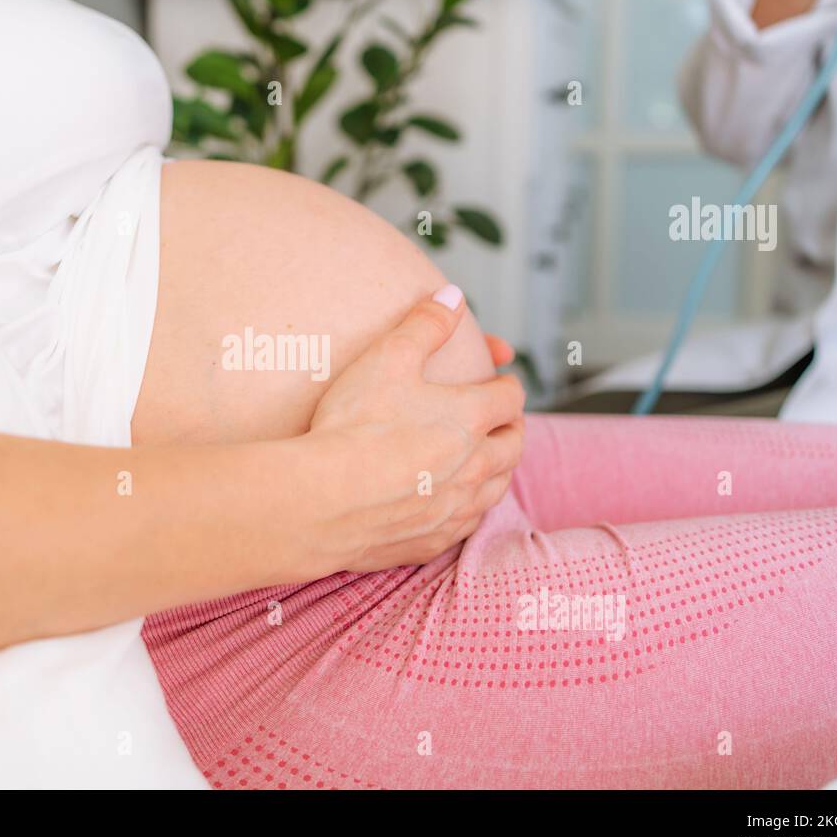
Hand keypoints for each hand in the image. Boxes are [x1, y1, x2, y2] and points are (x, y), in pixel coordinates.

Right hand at [299, 286, 524, 575]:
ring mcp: (455, 507)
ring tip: (488, 463)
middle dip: (512, 429)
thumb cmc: (354, 425)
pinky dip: (470, 510)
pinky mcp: (432, 540)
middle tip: (502, 422)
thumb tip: (453, 296)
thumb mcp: (388, 358)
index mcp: (470, 418)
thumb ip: (425, 324)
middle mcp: (474, 465)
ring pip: (497, 489)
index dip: (507, 387)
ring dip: (498, 472)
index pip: (509, 399)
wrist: (323, 499)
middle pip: (513, 446)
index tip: (500, 383)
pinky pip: (466, 526)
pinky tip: (456, 506)